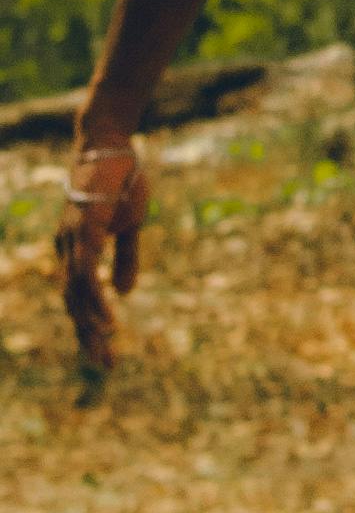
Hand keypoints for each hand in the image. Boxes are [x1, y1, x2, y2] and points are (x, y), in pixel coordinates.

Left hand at [57, 132, 148, 378]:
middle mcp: (67, 250)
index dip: (90, 327)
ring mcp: (71, 242)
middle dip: (87, 338)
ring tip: (106, 349)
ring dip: (90, 326)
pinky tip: (109, 320)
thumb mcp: (130, 225)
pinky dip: (95, 302)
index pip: (78, 298)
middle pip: (72, 304)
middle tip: (104, 367)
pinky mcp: (83, 232)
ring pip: (75, 296)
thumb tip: (126, 293)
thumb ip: (125, 259)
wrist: (111, 144)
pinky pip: (85, 277)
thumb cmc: (121, 180)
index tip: (105, 355)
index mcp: (76, 250)